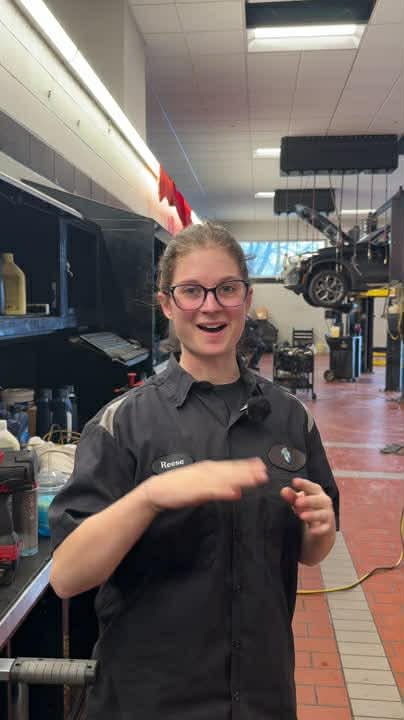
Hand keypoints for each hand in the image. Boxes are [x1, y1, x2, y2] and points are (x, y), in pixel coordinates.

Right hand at [140, 458, 267, 511]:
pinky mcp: (195, 491)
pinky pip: (212, 491)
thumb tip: (236, 490)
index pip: (231, 466)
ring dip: (240, 479)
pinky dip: (224, 491)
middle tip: (264, 473)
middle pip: (231, 471)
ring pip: (225, 479)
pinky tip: (235, 493)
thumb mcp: (201, 485)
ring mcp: (201, 480)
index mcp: (208, 469)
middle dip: (248, 472)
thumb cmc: (179, 487)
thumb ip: (218, 486)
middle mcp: (207, 471)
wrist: (158, 490)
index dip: (246, 466)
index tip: (261, 465)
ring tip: (255, 480)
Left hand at [280, 477, 334, 536]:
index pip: (312, 487)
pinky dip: (318, 530)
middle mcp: (324, 502)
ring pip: (322, 514)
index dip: (304, 484)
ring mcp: (327, 515)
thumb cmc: (309, 509)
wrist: (323, 527)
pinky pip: (324, 528)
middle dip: (309, 501)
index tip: (294, 482)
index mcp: (317, 493)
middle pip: (319, 500)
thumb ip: (292, 496)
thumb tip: (284, 490)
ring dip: (312, 515)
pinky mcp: (327, 527)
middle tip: (297, 502)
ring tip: (302, 516)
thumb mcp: (299, 502)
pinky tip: (311, 531)